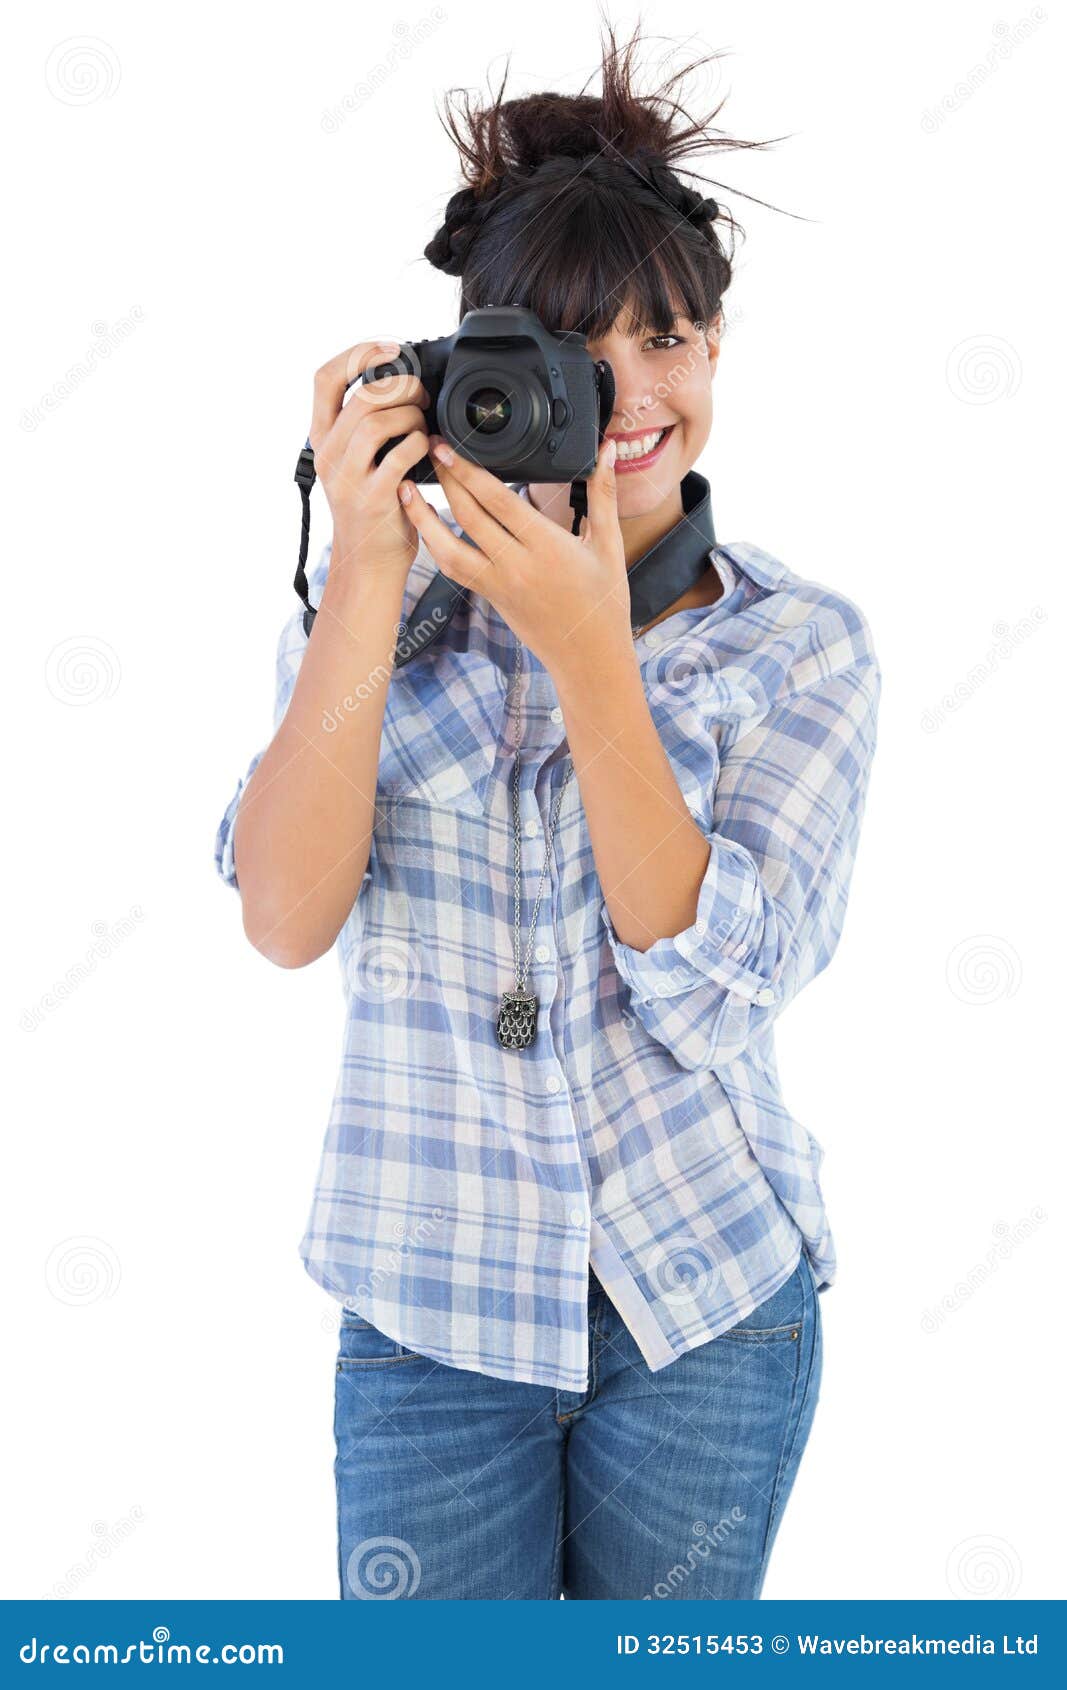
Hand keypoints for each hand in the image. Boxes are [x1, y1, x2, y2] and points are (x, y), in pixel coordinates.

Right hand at [308, 340, 429, 579]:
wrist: (369, 560)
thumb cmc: (371, 505)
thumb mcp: (353, 460)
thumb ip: (362, 424)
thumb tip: (397, 380)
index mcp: (321, 437)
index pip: (324, 377)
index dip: (357, 354)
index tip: (389, 348)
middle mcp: (328, 454)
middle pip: (361, 396)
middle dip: (401, 386)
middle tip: (420, 396)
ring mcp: (347, 477)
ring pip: (378, 422)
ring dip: (411, 417)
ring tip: (422, 426)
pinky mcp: (372, 497)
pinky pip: (400, 454)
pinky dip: (419, 444)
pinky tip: (426, 449)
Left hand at [396, 435, 630, 677]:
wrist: (589, 656)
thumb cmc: (603, 602)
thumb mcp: (609, 545)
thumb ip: (604, 494)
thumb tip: (609, 450)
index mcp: (546, 547)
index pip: (498, 501)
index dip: (468, 472)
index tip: (449, 446)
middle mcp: (517, 566)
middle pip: (468, 516)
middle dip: (445, 480)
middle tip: (430, 450)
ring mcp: (499, 584)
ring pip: (448, 548)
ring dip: (424, 518)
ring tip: (407, 489)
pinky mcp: (490, 596)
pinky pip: (454, 569)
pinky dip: (436, 545)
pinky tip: (426, 525)